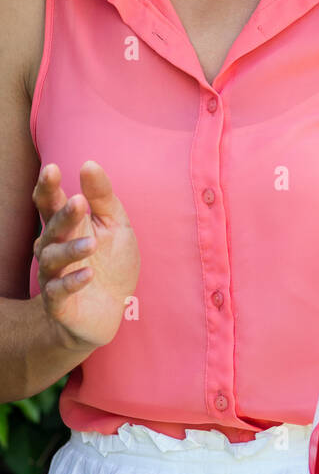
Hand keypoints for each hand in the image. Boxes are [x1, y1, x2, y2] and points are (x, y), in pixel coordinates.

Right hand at [33, 162, 140, 351]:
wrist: (110, 310)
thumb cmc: (110, 262)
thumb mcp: (115, 225)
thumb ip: (102, 197)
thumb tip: (89, 163)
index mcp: (66, 227)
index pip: (50, 203)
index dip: (48, 187)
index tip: (51, 168)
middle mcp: (53, 249)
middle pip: (51, 228)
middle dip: (63, 216)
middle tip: (79, 202)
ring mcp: (54, 276)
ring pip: (52, 259)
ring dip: (71, 250)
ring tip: (92, 244)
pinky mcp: (60, 304)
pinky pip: (58, 292)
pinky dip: (72, 282)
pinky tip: (88, 274)